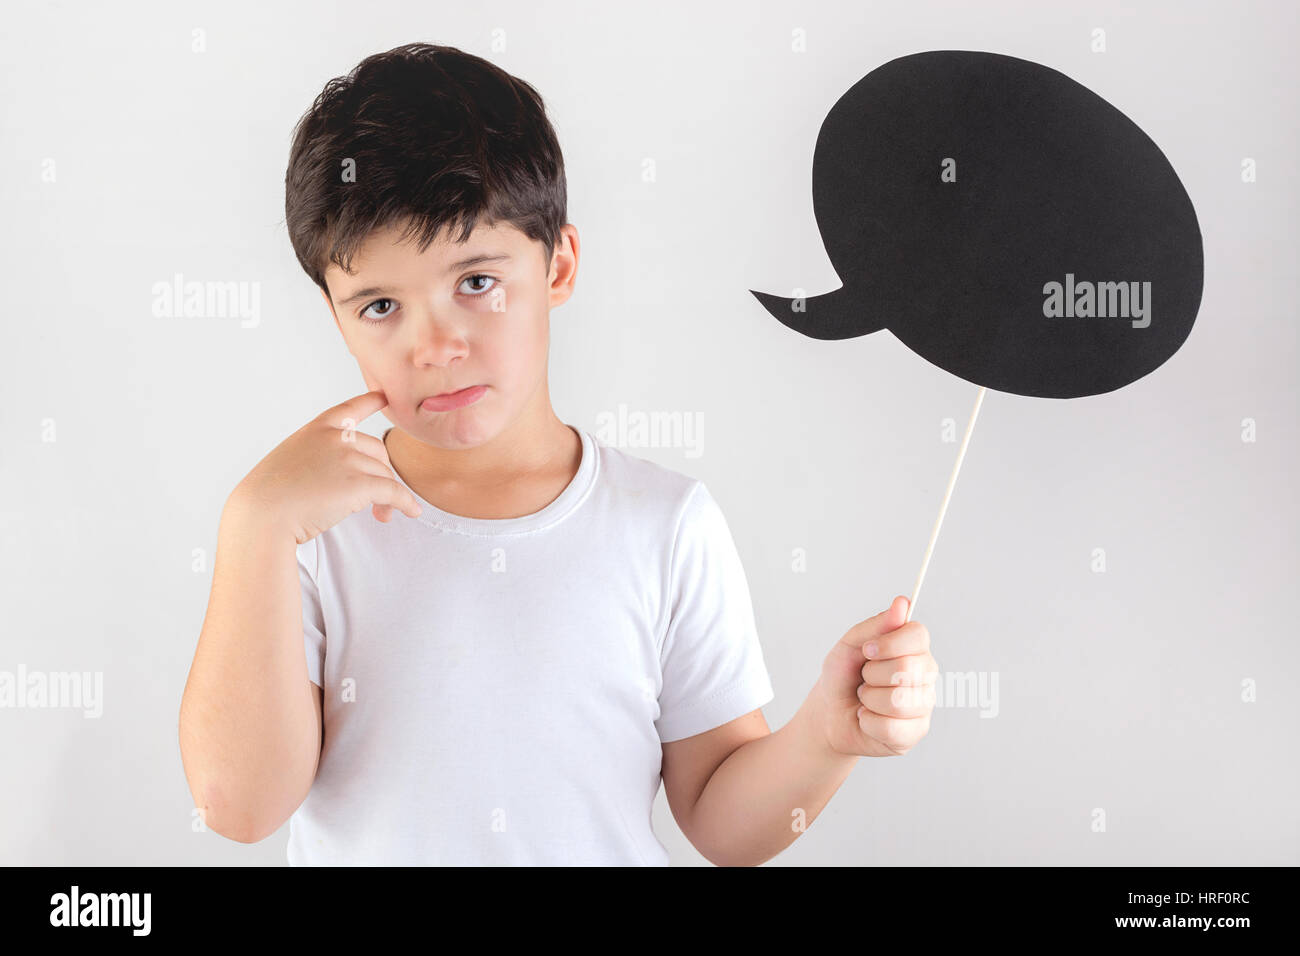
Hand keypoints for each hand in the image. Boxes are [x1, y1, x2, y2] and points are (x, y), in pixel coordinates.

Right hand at [229, 389, 423, 544]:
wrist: (263, 514)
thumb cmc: (269, 497)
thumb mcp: (290, 463)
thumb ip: (319, 460)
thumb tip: (348, 479)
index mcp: (316, 431)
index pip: (349, 410)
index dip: (370, 402)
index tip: (384, 397)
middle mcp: (335, 439)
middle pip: (377, 451)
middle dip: (381, 474)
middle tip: (378, 501)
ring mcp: (348, 459)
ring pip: (385, 474)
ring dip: (388, 497)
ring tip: (381, 516)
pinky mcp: (360, 483)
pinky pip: (394, 492)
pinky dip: (406, 503)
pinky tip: (411, 512)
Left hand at [816, 596, 937, 757]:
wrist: (828, 713)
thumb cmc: (843, 677)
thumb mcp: (850, 645)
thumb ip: (875, 625)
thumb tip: (903, 603)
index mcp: (914, 648)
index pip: (918, 635)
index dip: (889, 643)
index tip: (868, 650)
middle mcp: (925, 675)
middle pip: (908, 667)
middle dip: (873, 673)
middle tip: (864, 678)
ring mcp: (923, 705)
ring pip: (899, 700)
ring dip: (869, 699)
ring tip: (866, 699)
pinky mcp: (914, 733)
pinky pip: (891, 727)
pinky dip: (868, 722)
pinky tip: (868, 719)